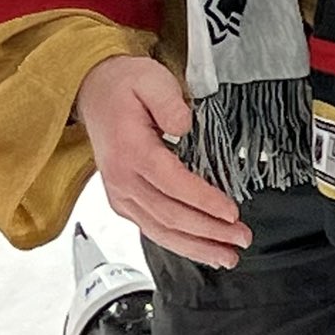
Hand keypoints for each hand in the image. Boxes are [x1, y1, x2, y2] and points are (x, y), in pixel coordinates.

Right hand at [75, 56, 250, 268]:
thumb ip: (168, 101)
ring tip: (227, 255)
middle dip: (208, 232)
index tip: (231, 212)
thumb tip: (185, 125)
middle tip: (241, 239)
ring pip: (159, 230)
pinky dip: (178, 243)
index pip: (172, 183)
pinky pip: (151, 228)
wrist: (92, 92)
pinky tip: (201, 249)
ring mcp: (120, 193)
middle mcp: (122, 179)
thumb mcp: (150, 78)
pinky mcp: (124, 201)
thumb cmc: (123, 86)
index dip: (204, 201)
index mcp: (130, 151)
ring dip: (195, 246)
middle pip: (169, 215)